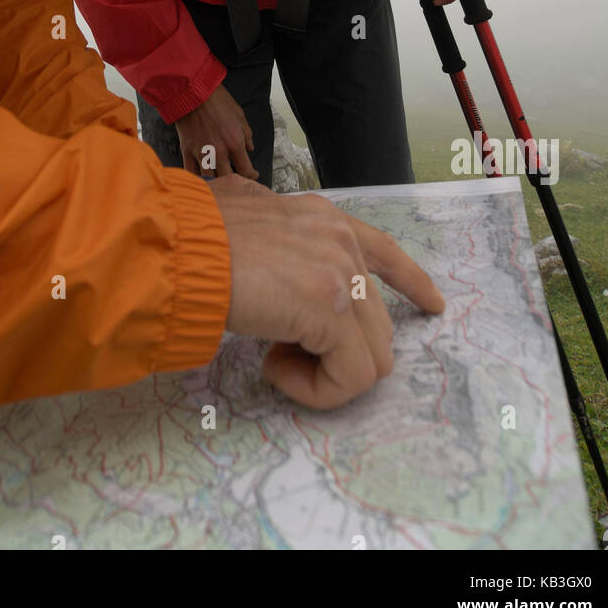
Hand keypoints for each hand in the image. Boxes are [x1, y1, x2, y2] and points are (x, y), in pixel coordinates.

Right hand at [175, 84, 258, 179]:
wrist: (193, 92)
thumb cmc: (217, 100)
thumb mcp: (239, 114)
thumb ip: (247, 134)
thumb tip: (250, 148)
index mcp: (235, 143)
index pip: (245, 170)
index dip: (251, 175)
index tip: (252, 174)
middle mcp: (219, 152)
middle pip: (228, 178)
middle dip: (234, 180)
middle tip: (236, 177)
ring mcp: (201, 153)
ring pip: (209, 179)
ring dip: (216, 181)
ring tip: (219, 179)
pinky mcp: (187, 150)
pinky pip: (191, 171)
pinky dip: (197, 177)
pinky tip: (202, 177)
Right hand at [209, 175, 444, 408]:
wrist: (174, 247)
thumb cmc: (190, 240)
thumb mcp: (242, 227)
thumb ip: (269, 243)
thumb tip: (260, 266)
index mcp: (321, 217)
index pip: (385, 251)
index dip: (412, 284)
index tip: (433, 306)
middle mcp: (340, 238)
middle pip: (376, 323)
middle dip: (333, 352)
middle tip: (275, 350)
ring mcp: (341, 273)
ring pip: (370, 357)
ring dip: (321, 373)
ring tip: (271, 356)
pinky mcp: (330, 310)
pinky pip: (351, 377)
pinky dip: (315, 389)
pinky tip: (271, 365)